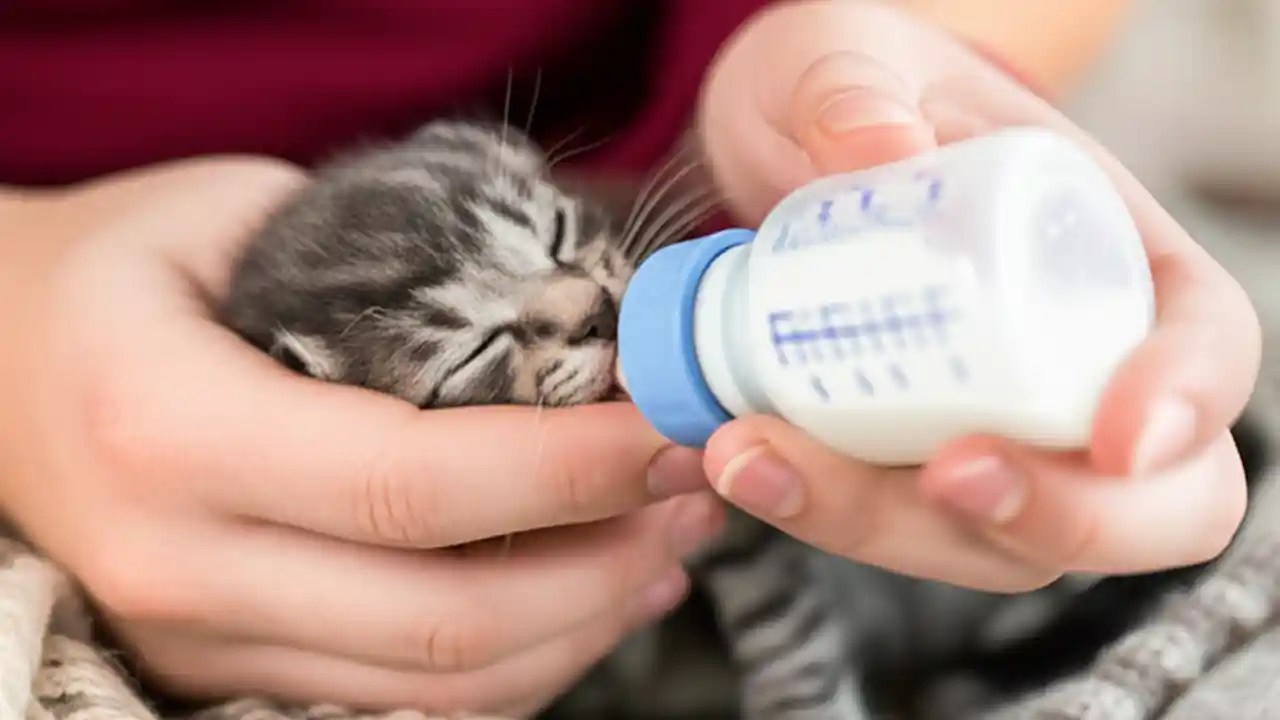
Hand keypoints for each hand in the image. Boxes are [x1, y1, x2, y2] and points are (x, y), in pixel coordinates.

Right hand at [0, 158, 717, 715]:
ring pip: (435, 690)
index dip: (565, 472)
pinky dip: (516, 669)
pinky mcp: (227, 669)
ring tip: (668, 549)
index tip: (665, 431)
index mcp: (172, 429)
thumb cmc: (115, 270)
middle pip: (440, 621)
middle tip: (694, 493)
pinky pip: (400, 704)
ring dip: (580, 629)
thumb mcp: (226, 212)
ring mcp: (200, 637)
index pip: (411, 485)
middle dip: (602, 565)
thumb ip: (384, 255)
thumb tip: (566, 312)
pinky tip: (591, 606)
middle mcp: (181, 560)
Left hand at [695, 1, 1258, 590]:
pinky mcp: (903, 463)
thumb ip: (851, 83)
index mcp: (1105, 245)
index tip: (1119, 438)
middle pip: (1139, 498)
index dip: (1186, 403)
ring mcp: (991, 425)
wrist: (774, 139)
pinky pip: (892, 527)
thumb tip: (880, 148)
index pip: (1205, 340)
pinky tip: (741, 460)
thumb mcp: (841, 52)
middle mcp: (1068, 356)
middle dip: (1054, 518)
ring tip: (755, 455)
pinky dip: (819, 511)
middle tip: (938, 479)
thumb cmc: (844, 86)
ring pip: (997, 538)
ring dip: (885, 527)